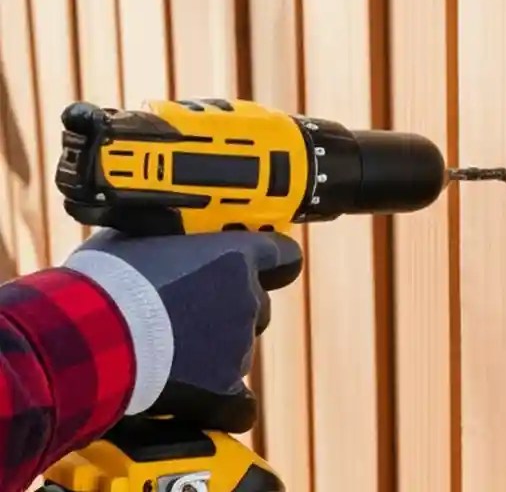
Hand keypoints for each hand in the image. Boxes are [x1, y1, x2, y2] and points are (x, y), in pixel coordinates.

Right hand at [63, 228, 301, 432]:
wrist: (90, 336)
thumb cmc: (106, 281)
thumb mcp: (135, 238)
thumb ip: (167, 238)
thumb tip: (163, 235)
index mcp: (234, 258)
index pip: (283, 256)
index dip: (273, 263)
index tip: (266, 268)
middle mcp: (247, 300)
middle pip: (256, 306)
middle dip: (226, 311)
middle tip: (184, 316)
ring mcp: (239, 347)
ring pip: (238, 350)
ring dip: (212, 353)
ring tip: (166, 354)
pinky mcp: (223, 388)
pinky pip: (239, 403)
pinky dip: (221, 404)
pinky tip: (197, 401)